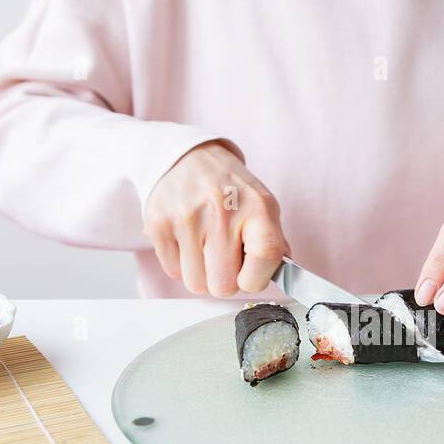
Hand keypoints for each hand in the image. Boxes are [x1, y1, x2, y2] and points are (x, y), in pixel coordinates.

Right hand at [144, 141, 288, 295]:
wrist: (186, 157)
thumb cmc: (230, 189)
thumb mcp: (263, 206)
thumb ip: (275, 243)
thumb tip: (285, 277)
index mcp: (257, 207)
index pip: (266, 259)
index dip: (257, 279)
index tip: (251, 274)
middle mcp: (221, 211)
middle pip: (224, 286)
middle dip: (226, 280)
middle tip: (225, 259)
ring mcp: (186, 218)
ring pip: (196, 284)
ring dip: (202, 274)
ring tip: (205, 248)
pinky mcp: (158, 224)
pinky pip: (173, 272)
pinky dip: (181, 263)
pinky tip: (188, 240)